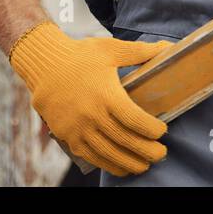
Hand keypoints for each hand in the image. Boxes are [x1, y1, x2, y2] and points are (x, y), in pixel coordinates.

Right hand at [8, 20, 173, 175]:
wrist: (44, 65)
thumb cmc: (80, 55)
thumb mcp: (111, 49)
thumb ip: (141, 51)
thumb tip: (169, 46)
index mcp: (106, 94)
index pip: (135, 120)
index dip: (152, 129)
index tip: (162, 130)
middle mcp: (92, 114)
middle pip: (125, 140)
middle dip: (147, 151)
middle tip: (161, 154)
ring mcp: (78, 128)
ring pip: (109, 154)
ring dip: (130, 163)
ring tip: (145, 165)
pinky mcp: (68, 136)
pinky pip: (91, 157)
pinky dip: (109, 165)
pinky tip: (122, 167)